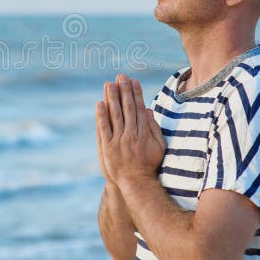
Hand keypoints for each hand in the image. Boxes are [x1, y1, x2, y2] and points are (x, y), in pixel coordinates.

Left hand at [96, 74, 165, 189]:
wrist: (136, 183)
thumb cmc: (149, 164)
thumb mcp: (159, 146)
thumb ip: (154, 128)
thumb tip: (148, 110)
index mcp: (144, 133)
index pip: (139, 108)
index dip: (136, 94)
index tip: (134, 81)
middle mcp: (132, 134)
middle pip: (127, 108)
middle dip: (124, 91)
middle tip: (121, 77)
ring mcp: (119, 141)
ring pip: (115, 115)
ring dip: (112, 98)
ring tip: (109, 84)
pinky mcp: (108, 147)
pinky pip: (104, 128)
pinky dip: (101, 116)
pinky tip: (99, 104)